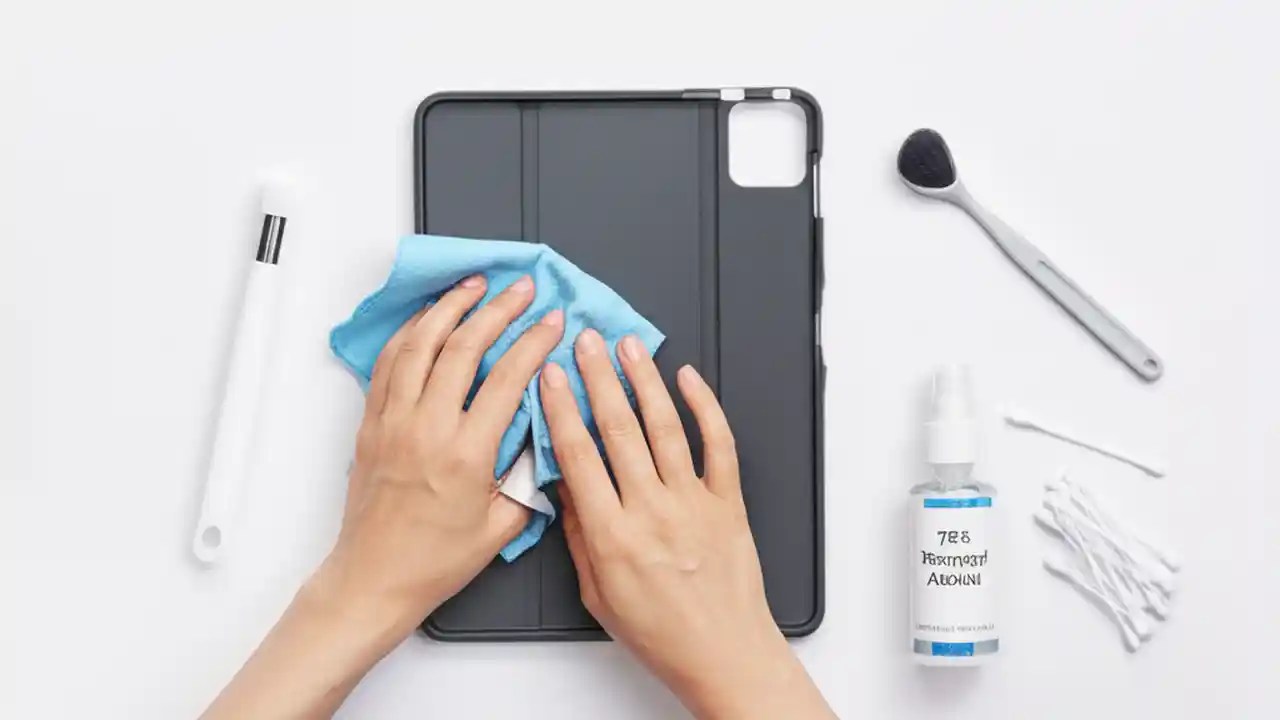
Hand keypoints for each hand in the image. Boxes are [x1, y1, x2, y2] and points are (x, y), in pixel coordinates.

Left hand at [318, 273, 562, 627]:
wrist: (374, 578)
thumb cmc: (435, 560)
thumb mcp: (500, 527)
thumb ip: (528, 479)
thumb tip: (543, 436)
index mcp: (465, 455)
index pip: (506, 378)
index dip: (533, 342)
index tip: (551, 321)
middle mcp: (426, 429)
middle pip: (463, 347)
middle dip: (497, 309)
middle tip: (520, 289)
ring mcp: (392, 421)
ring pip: (420, 344)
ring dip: (449, 308)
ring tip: (473, 286)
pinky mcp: (371, 423)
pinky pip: (388, 363)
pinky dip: (409, 332)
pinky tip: (427, 319)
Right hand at [539, 330, 833, 719]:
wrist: (723, 653)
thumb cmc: (661, 633)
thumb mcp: (598, 594)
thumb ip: (578, 537)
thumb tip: (564, 487)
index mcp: (612, 536)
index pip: (579, 456)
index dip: (562, 409)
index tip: (551, 376)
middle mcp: (652, 511)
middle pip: (619, 430)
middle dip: (598, 378)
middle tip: (586, 342)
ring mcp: (694, 503)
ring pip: (665, 427)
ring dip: (644, 381)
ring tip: (628, 348)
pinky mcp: (728, 502)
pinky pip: (719, 445)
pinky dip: (705, 407)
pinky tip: (690, 379)